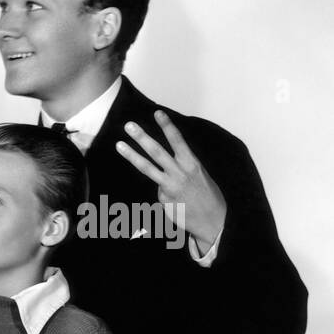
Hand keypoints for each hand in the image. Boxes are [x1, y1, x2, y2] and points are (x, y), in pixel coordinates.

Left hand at [116, 110, 225, 250]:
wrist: (213, 220)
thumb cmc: (207, 195)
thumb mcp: (199, 175)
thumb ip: (181, 167)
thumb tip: (162, 167)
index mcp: (192, 163)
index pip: (177, 140)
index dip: (167, 126)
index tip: (157, 113)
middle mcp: (180, 172)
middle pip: (156, 151)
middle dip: (142, 137)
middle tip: (129, 125)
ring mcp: (170, 186)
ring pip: (147, 168)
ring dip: (132, 155)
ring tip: (119, 145)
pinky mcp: (163, 199)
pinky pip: (157, 191)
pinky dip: (163, 193)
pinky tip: (175, 201)